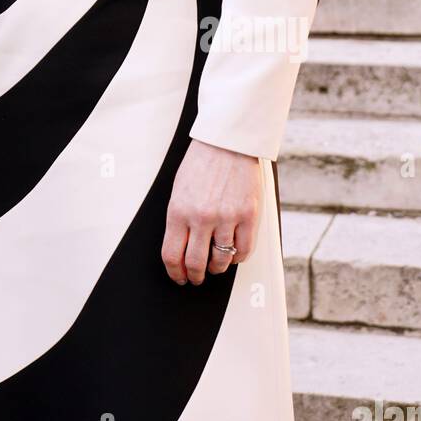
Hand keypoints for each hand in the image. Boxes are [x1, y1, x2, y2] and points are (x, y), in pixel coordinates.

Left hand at [161, 139, 260, 284]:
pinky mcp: (248, 216)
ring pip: (221, 260)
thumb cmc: (201, 163)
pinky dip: (237, 258)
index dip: (175, 272)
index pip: (172, 255)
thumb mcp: (179, 189)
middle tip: (197, 277)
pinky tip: (233, 254)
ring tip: (215, 265)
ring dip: (217, 268)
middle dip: (195, 276)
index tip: (179, 277)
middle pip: (196, 263)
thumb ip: (180, 218)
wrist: (227, 143)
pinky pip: (243, 251)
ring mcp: (226, 218)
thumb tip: (181, 247)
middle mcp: (201, 217)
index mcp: (179, 210)